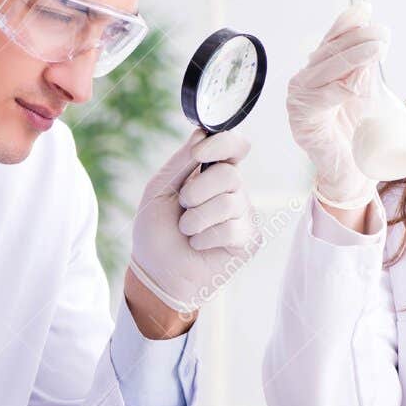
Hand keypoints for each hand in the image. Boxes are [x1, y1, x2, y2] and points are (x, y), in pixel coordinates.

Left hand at [127, 129, 257, 323]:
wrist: (156, 272)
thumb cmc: (156, 230)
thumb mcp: (159, 189)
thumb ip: (180, 161)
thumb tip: (202, 134)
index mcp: (212, 172)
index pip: (235, 146)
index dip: (222, 144)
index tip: (199, 155)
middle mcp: (233, 190)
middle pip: (230, 175)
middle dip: (196, 192)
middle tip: (183, 207)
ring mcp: (243, 214)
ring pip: (229, 202)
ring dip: (196, 219)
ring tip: (187, 230)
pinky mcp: (248, 239)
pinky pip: (233, 229)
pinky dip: (206, 238)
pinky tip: (198, 245)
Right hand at [286, 2, 390, 209]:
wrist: (354, 173)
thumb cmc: (362, 132)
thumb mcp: (368, 91)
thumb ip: (368, 68)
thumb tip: (377, 36)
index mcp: (317, 72)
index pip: (330, 42)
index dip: (345, 24)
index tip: (365, 9)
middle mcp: (303, 82)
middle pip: (328, 52)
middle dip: (357, 39)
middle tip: (382, 33)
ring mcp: (298, 102)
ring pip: (324, 72)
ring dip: (352, 58)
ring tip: (376, 49)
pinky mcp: (301, 124)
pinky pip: (319, 101)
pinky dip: (338, 91)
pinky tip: (355, 85)